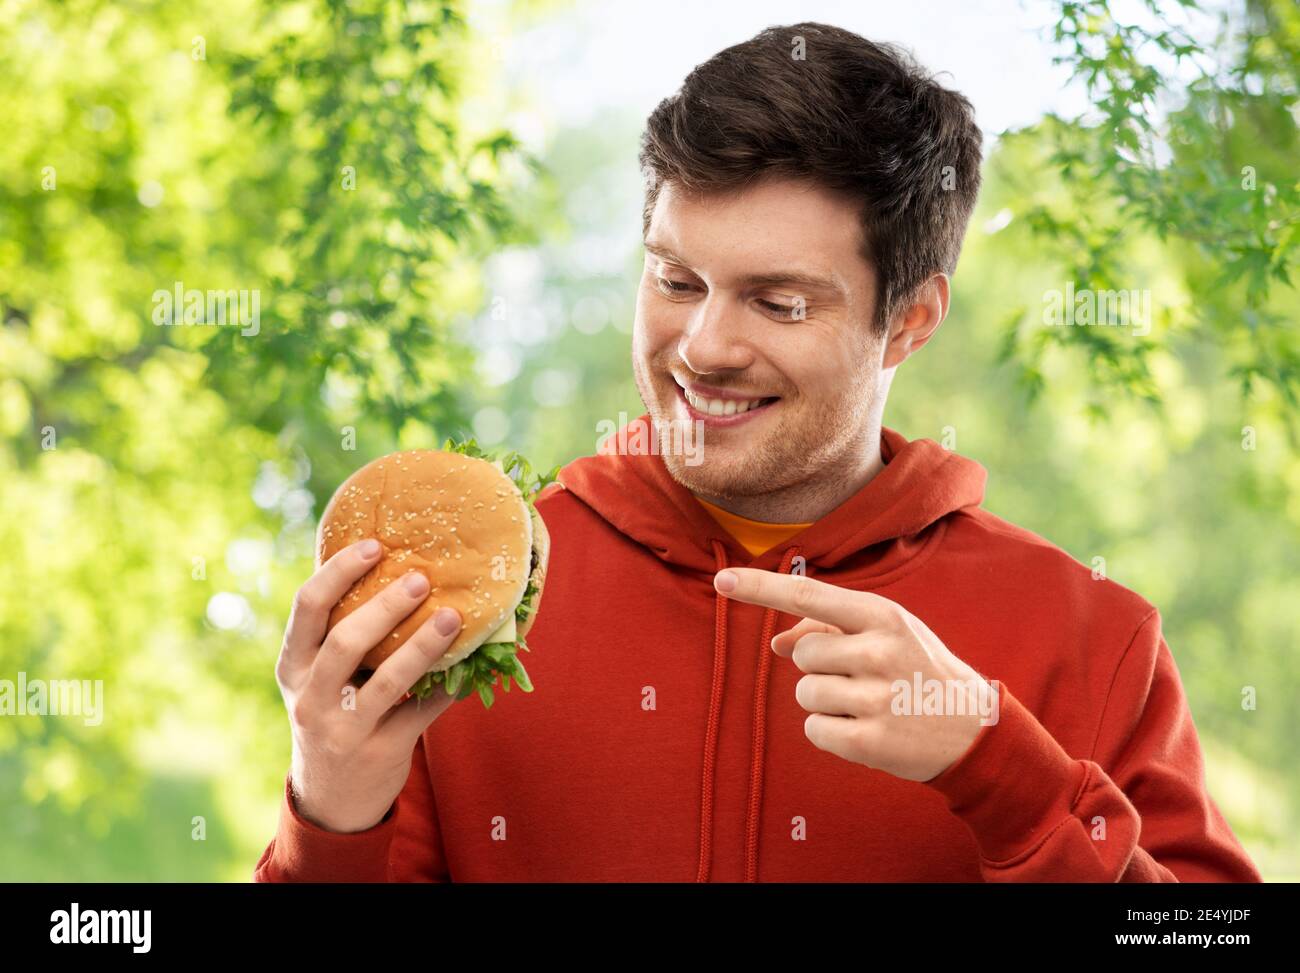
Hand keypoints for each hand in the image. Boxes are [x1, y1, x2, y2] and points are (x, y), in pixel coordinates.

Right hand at [275, 539, 462, 832]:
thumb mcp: (317, 678)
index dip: (338, 572)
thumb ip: (339, 633)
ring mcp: (344, 730)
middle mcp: (311, 698)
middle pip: (345, 641)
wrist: (330, 798)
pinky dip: (447, 688)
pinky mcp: (379, 753)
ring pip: (386, 680)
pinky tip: (469, 667)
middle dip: (385, 606)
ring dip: (423, 646)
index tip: (373, 545)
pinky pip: (420, 713)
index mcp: (293, 667)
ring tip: (451, 617)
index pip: (308, 608)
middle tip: (420, 578)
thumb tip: (392, 565)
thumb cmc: (332, 713)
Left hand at [714, 568, 996, 781]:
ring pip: (804, 692)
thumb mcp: (886, 633)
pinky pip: (812, 730)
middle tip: (863, 677)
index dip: (760, 588)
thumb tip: (775, 643)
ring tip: (867, 704)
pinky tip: (865, 729)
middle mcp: (879, 651)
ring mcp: (875, 698)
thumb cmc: (915, 669)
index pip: (808, 595)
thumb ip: (830, 626)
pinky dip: (828, 732)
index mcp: (883, 615)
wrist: (973, 729)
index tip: (721, 580)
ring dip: (824, 701)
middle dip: (819, 666)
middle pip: (802, 653)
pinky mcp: (868, 742)